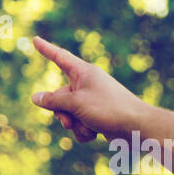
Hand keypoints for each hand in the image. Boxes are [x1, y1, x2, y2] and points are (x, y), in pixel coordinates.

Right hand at [30, 36, 144, 143]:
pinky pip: (81, 125)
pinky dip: (84, 131)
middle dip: (61, 112)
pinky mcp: (99, 117)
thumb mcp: (76, 103)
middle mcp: (88, 85)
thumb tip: (36, 98)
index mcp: (84, 73)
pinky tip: (94, 135)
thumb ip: (54, 101)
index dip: (46, 49)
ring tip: (88, 127)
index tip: (36, 40)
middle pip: (60, 97)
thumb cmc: (109, 109)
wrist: (138, 128)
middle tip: (68, 120)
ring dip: (74, 124)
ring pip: (69, 114)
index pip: (60, 58)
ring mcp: (93, 102)